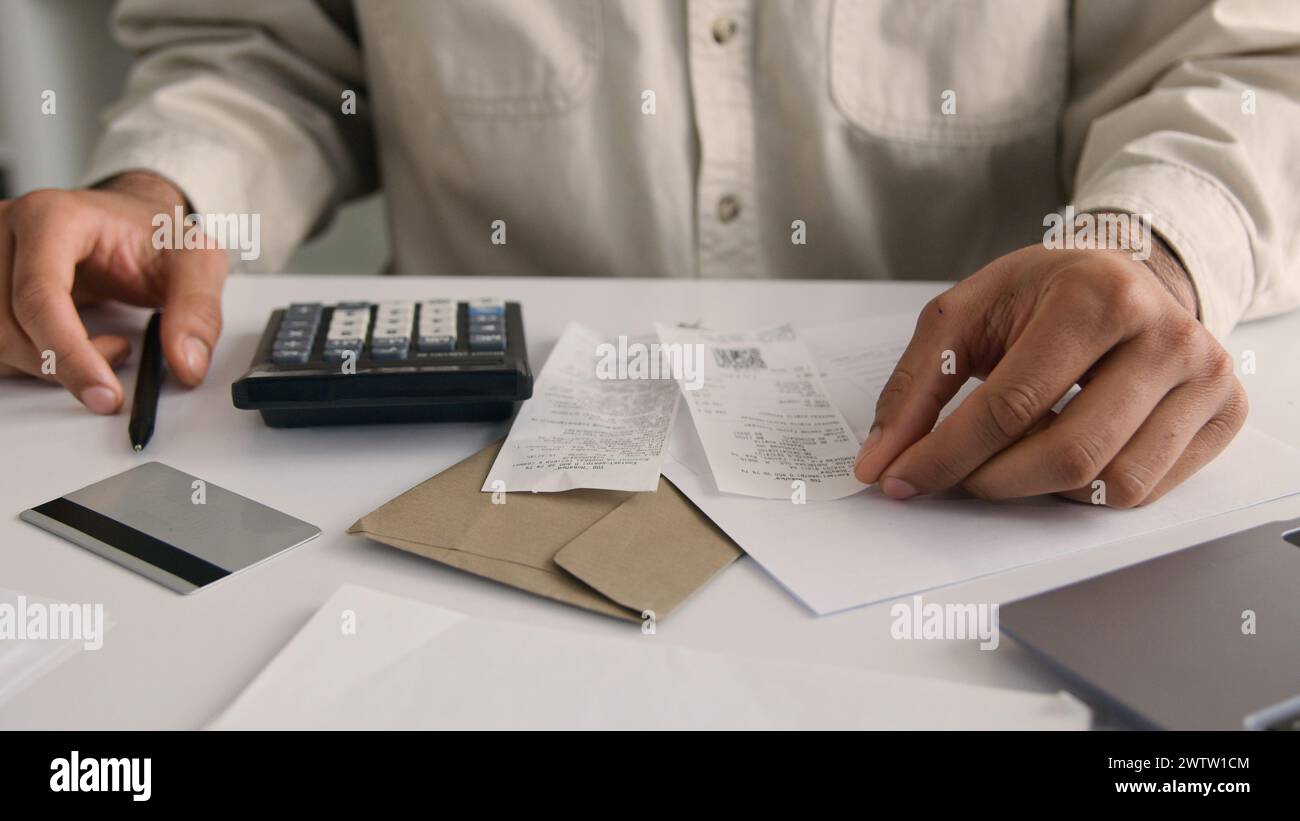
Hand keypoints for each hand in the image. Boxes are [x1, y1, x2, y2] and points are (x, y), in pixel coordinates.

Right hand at [0, 172, 227, 412]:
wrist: (129, 221)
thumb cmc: (152, 233)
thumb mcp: (195, 261)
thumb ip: (197, 311)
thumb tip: (186, 365)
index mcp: (52, 218)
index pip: (40, 296)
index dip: (69, 353)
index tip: (104, 393)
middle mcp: (6, 233)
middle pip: (11, 326)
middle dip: (68, 363)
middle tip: (121, 354)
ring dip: (51, 364)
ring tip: (104, 343)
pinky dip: (35, 360)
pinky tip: (73, 345)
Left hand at [853, 241, 1247, 507]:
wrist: (1129, 272)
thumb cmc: (1043, 294)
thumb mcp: (965, 314)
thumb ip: (915, 387)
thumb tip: (879, 462)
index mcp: (1097, 297)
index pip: (1010, 406)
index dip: (945, 456)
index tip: (901, 481)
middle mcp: (1165, 335)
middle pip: (1066, 455)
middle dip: (992, 482)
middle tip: (957, 477)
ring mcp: (1206, 378)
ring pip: (1111, 485)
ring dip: (1042, 489)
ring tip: (1016, 452)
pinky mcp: (1224, 415)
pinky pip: (1146, 491)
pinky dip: (1088, 489)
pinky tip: (1068, 448)